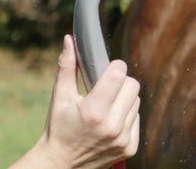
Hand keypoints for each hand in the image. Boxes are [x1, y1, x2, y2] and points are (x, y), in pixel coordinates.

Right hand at [10, 35, 140, 168]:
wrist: (61, 164)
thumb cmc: (58, 127)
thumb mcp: (59, 97)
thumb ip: (67, 66)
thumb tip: (70, 38)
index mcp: (94, 111)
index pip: (119, 74)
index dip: (114, 66)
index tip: (107, 68)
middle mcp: (111, 126)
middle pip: (132, 85)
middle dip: (120, 82)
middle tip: (105, 88)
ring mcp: (123, 139)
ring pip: (136, 101)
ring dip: (124, 99)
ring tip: (106, 106)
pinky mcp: (130, 148)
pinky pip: (137, 118)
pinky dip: (127, 115)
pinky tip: (110, 120)